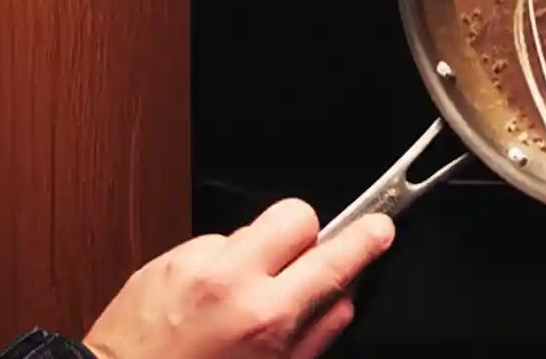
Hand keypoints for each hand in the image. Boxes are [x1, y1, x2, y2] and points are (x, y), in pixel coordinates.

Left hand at [83, 198, 393, 358]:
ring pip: (251, 231)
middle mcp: (230, 280)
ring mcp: (194, 264)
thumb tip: (344, 294)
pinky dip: (217, 268)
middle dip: (306, 235)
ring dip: (256, 257)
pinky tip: (204, 303)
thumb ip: (318, 332)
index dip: (366, 238)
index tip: (379, 227)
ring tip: (236, 300)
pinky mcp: (166, 259)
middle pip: (296, 213)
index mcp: (266, 316)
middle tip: (296, 268)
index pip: (335, 258)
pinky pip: (211, 247)